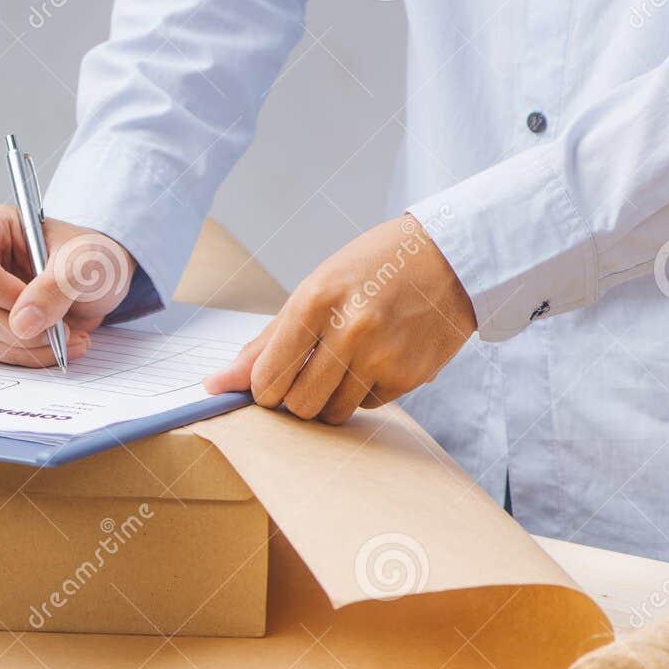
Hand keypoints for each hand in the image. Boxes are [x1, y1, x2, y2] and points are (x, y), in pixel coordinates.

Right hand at [0, 202, 136, 365]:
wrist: (94, 279)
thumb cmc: (86, 255)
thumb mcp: (83, 261)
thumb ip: (55, 287)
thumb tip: (22, 324)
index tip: (34, 304)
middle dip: (16, 327)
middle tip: (60, 332)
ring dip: (25, 347)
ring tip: (70, 340)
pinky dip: (25, 355)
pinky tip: (56, 347)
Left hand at [204, 215, 475, 423]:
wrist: (451, 256)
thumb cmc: (372, 268)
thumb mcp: (314, 287)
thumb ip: (266, 341)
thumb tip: (216, 384)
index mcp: (316, 299)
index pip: (268, 376)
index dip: (262, 389)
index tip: (269, 383)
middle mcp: (350, 328)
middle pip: (299, 404)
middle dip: (295, 398)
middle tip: (307, 374)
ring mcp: (383, 354)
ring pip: (333, 412)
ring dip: (330, 397)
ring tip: (344, 361)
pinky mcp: (411, 375)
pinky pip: (367, 405)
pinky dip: (363, 391)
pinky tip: (376, 358)